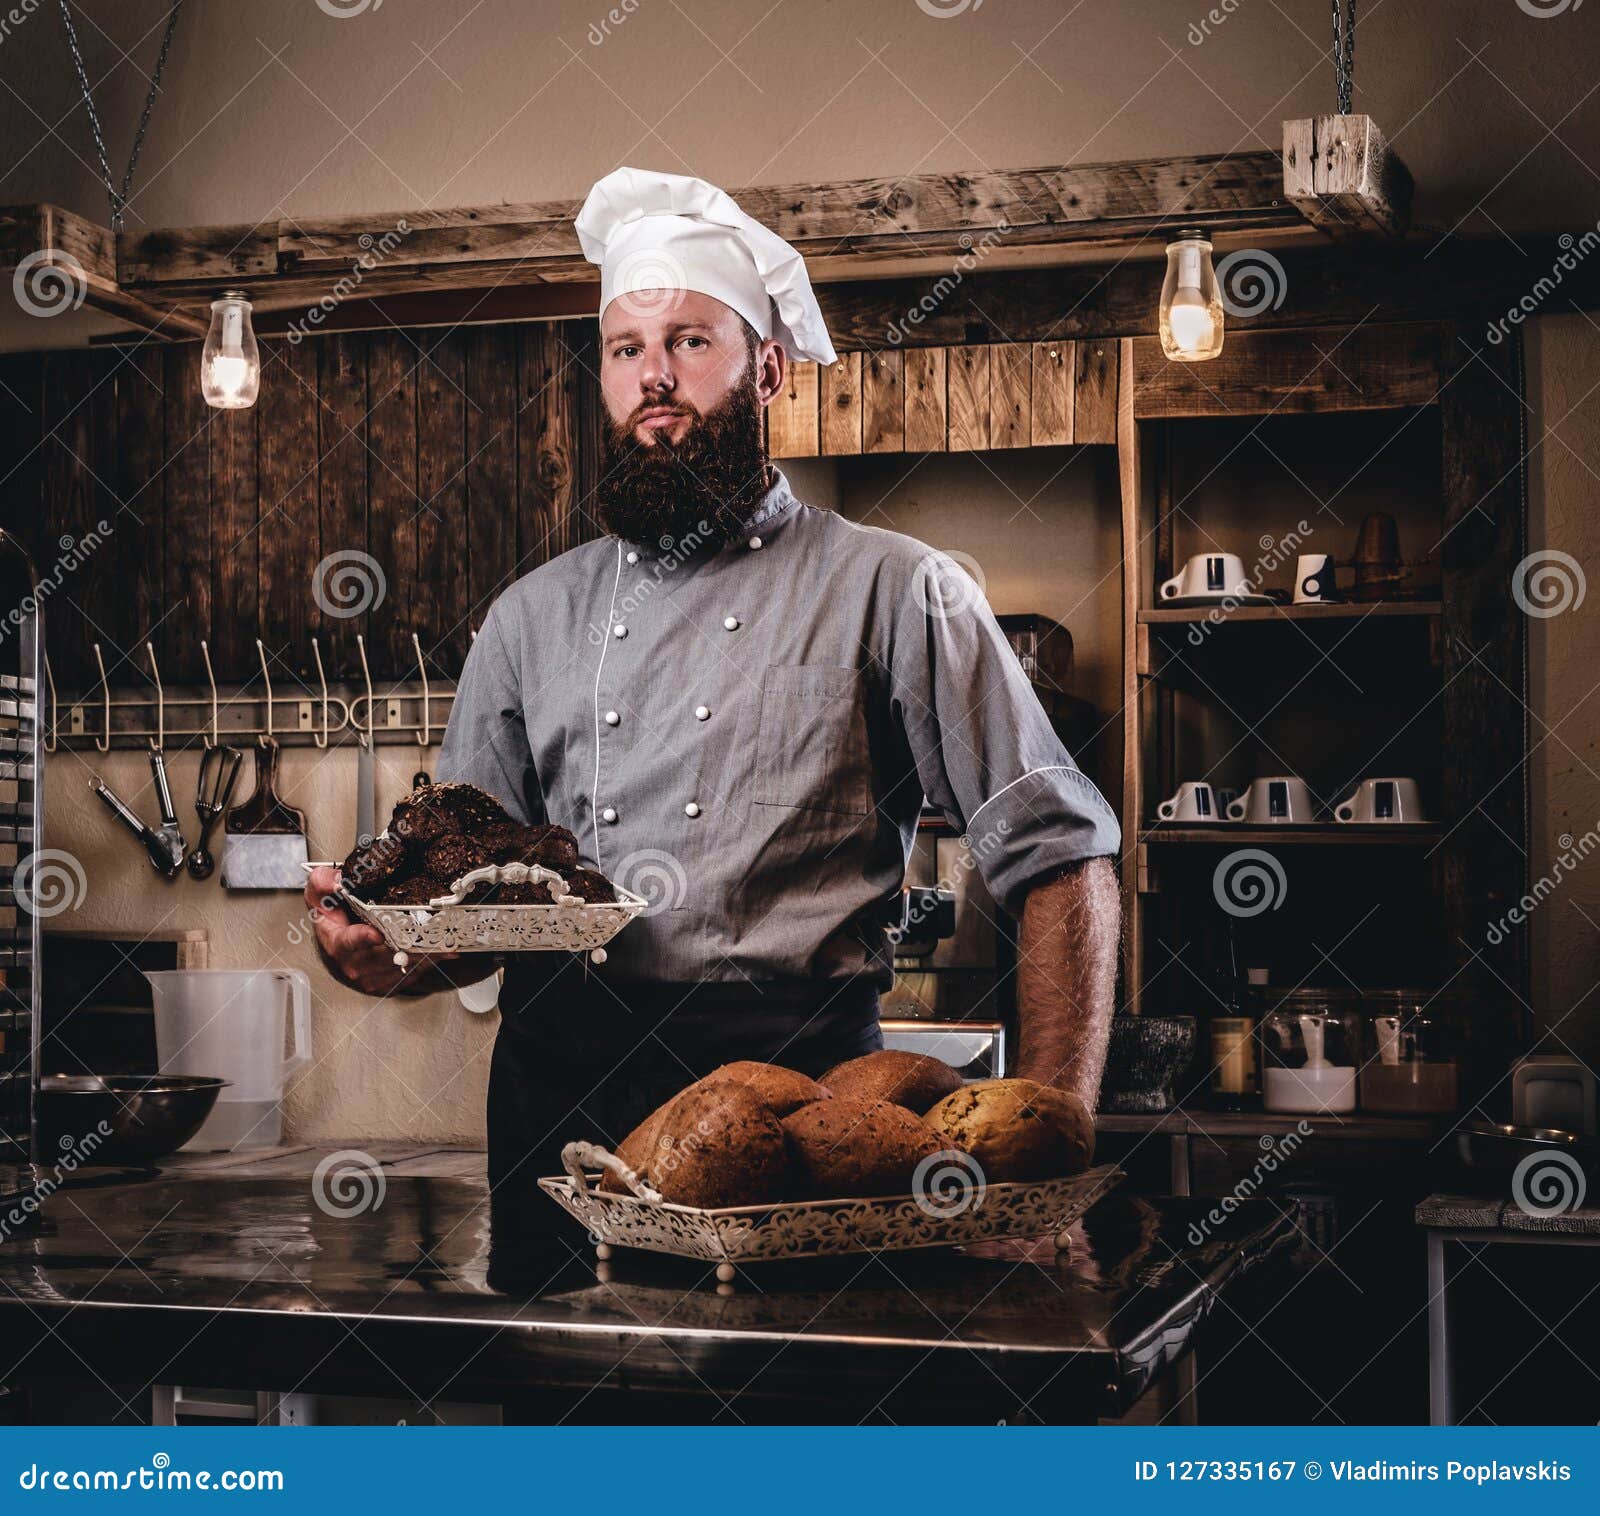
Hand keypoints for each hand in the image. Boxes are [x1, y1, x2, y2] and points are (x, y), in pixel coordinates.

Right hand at [305, 866, 458, 996]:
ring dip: (426, 950)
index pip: (349, 942)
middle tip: (432, 928)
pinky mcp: (391, 984)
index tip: (378, 934)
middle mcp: (356, 965)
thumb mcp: (320, 901)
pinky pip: (416, 971)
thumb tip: (336, 879)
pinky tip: (444, 946)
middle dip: (409, 939)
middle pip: (387, 952)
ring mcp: (375, 977)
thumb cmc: (334, 927)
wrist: (341, 956)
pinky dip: (431, 958)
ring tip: (446, 936)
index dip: (364, 938)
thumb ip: (322, 885)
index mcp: (338, 944)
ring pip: (406, 962)